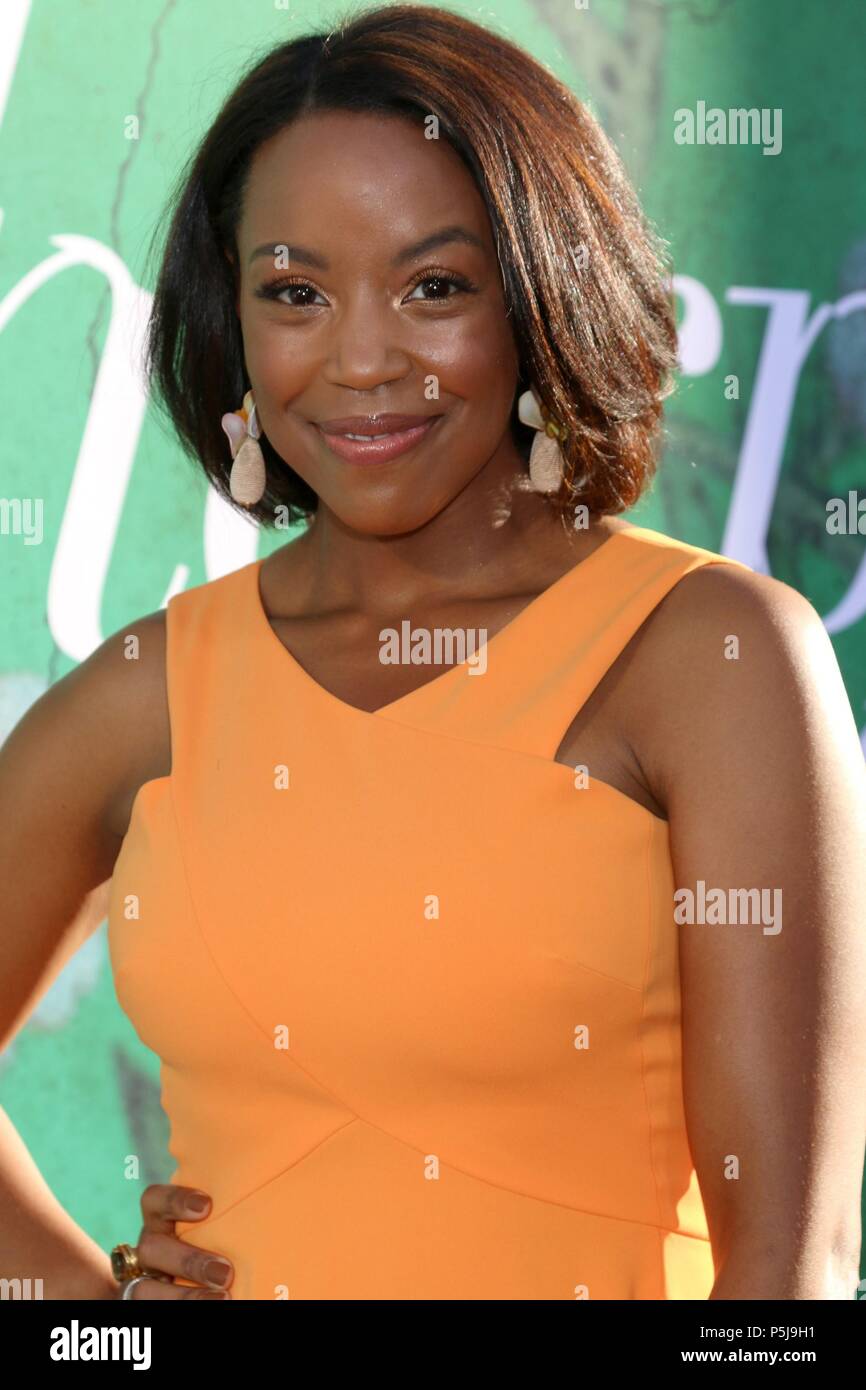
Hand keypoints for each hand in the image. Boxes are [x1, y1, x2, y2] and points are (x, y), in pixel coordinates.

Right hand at [111, 1184, 232, 1299]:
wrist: (194, 1287)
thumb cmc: (216, 1250)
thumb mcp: (214, 1230)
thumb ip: (224, 1219)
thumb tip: (283, 1197)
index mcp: (161, 1222)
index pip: (154, 1201)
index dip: (175, 1200)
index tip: (207, 1206)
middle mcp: (148, 1249)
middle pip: (150, 1248)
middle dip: (188, 1261)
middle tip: (225, 1272)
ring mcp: (140, 1281)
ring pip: (142, 1288)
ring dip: (182, 1296)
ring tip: (221, 1299)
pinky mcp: (138, 1307)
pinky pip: (145, 1310)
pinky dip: (180, 1309)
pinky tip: (210, 1309)